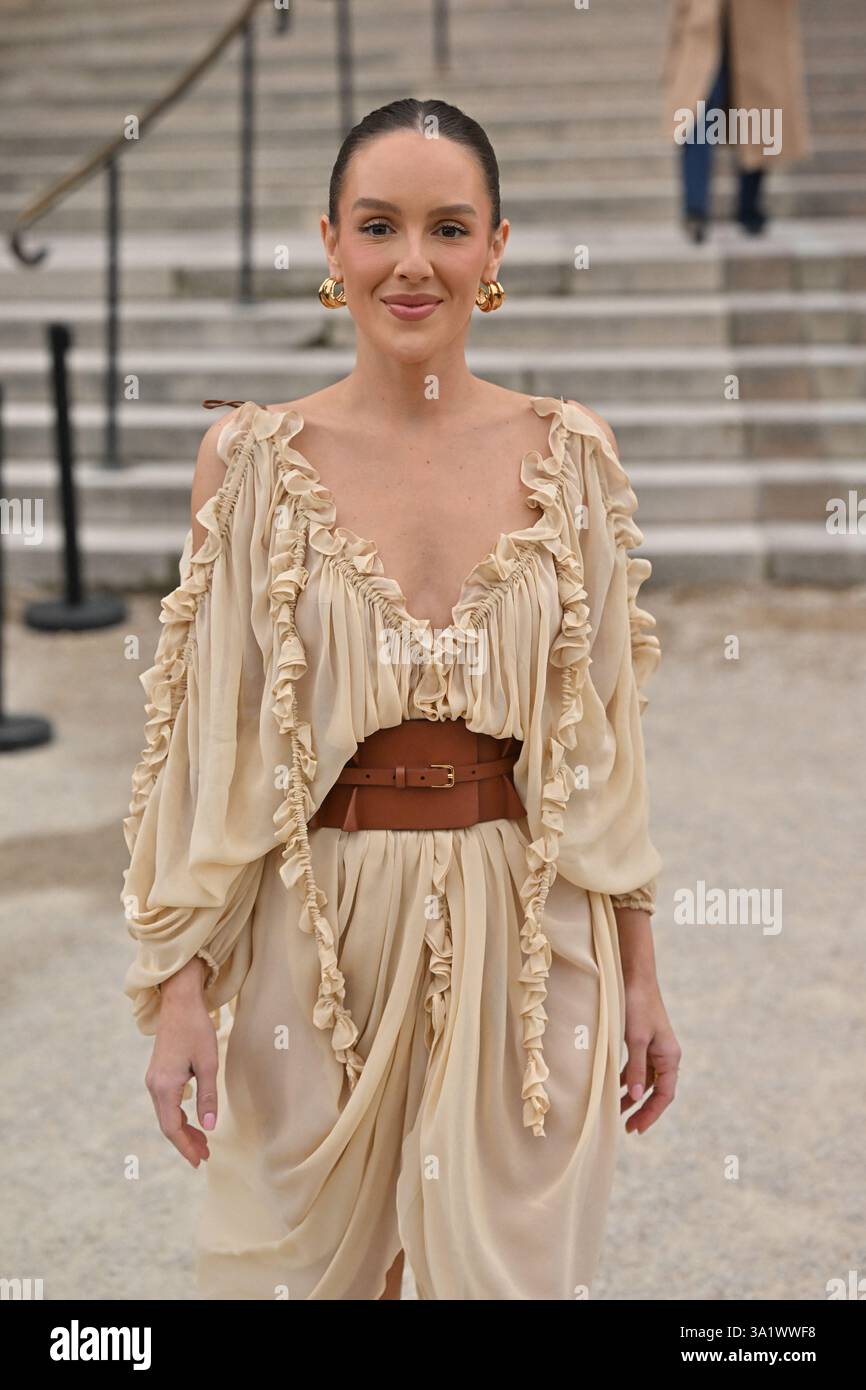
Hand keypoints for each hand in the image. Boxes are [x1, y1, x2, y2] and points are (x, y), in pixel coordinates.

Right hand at [145, 959, 218, 1166]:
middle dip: (185, 1142)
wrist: (179, 1002)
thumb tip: (209, 1126)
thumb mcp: (208, 1063)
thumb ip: (207, 1096)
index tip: (199, 1161)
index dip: (186, 1146)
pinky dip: (178, 1116)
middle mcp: (154, 1085)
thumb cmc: (196, 1029)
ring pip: (166, 1114)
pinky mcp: (157, 1073)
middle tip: (204, 1155)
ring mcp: (153, 1079)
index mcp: (165, 1086)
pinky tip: (192, 1120)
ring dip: (183, 1130)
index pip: (172, 1127)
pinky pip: (166, 1103)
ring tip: (202, 1142)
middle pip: (167, 1124)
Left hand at [619, 971, 680, 1134]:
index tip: (637, 1128)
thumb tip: (636, 1097)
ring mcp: (655, 1049)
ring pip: (646, 1081)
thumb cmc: (637, 1006)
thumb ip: (636, 1069)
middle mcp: (666, 1055)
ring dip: (633, 1095)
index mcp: (670, 1057)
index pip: (664, 1095)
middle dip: (643, 1109)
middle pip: (657, 1091)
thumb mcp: (635, 1039)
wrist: (635, 977)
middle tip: (627, 1127)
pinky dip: (628, 1079)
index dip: (651, 1113)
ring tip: (617, 1111)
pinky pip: (639, 1068)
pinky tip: (615, 1087)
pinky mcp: (644, 1042)